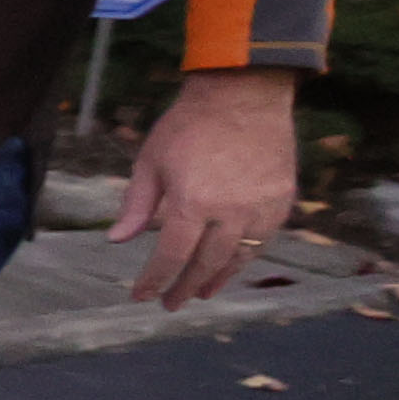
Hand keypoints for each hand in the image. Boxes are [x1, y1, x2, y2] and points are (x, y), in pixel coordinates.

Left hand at [110, 67, 301, 307]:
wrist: (244, 96)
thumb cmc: (189, 126)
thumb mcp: (150, 161)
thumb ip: (137, 205)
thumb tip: (116, 240)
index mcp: (193, 203)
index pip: (171, 255)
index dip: (154, 279)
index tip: (141, 296)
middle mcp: (230, 213)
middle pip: (206, 264)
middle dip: (185, 287)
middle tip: (171, 303)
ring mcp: (261, 209)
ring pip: (238, 258)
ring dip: (218, 279)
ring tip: (201, 293)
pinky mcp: (282, 202)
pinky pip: (263, 241)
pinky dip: (245, 258)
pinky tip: (231, 265)